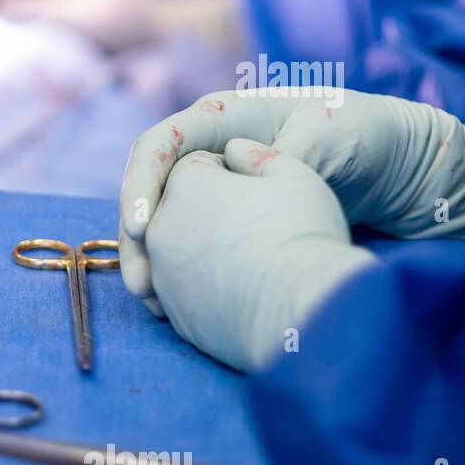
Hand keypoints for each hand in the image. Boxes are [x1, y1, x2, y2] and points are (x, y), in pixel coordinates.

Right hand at [120, 88, 464, 310]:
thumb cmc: (365, 137)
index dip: (141, 186)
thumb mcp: (333, 136)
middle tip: (140, 281)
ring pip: (159, 221)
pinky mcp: (221, 219)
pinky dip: (172, 270)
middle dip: (134, 237)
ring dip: (148, 260)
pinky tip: (172, 301)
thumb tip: (241, 168)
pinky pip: (182, 242)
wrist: (395, 168)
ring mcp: (212, 186)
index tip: (142, 230)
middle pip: (146, 188)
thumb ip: (285, 152)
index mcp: (222, 117)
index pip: (159, 145)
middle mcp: (206, 149)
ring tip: (150, 298)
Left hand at [146, 139, 374, 371]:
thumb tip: (234, 151)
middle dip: (211, 210)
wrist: (301, 314)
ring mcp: (162, 272)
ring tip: (248, 259)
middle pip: (183, 207)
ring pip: (180, 249)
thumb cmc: (302, 236)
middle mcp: (161, 225)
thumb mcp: (293, 175)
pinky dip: (204, 285)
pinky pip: (183, 289)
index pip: (199, 166)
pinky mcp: (172, 310)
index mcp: (186, 183)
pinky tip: (238, 289)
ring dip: (205, 248)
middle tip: (256, 225)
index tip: (258, 190)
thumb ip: (259, 155)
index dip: (231, 174)